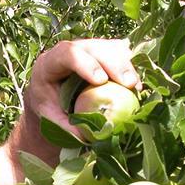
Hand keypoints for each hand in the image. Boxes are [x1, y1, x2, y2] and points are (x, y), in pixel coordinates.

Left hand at [24, 39, 140, 139]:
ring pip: (111, 47)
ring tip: (136, 87)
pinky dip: (131, 66)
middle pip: (94, 48)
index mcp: (49, 63)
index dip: (86, 64)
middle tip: (129, 84)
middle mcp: (69, 50)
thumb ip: (66, 126)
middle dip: (114, 63)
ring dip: (126, 65)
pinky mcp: (104, 53)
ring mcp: (88, 49)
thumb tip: (89, 137)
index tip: (101, 80)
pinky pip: (121, 53)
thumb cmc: (48, 107)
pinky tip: (136, 84)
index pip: (68, 54)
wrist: (50, 98)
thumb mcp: (50, 118)